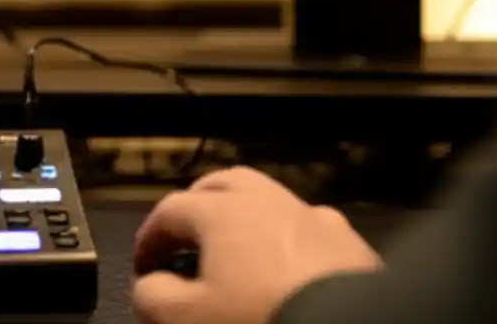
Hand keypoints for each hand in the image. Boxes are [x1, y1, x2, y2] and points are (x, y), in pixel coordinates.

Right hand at [132, 167, 380, 323]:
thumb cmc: (266, 320)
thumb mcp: (188, 319)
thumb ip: (153, 297)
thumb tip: (150, 287)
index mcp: (224, 212)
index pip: (169, 211)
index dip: (150, 238)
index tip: (145, 267)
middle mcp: (269, 203)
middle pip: (222, 186)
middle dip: (198, 206)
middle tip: (186, 237)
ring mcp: (314, 219)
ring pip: (270, 202)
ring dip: (247, 220)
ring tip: (238, 252)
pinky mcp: (350, 246)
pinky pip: (310, 233)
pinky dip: (289, 244)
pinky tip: (290, 272)